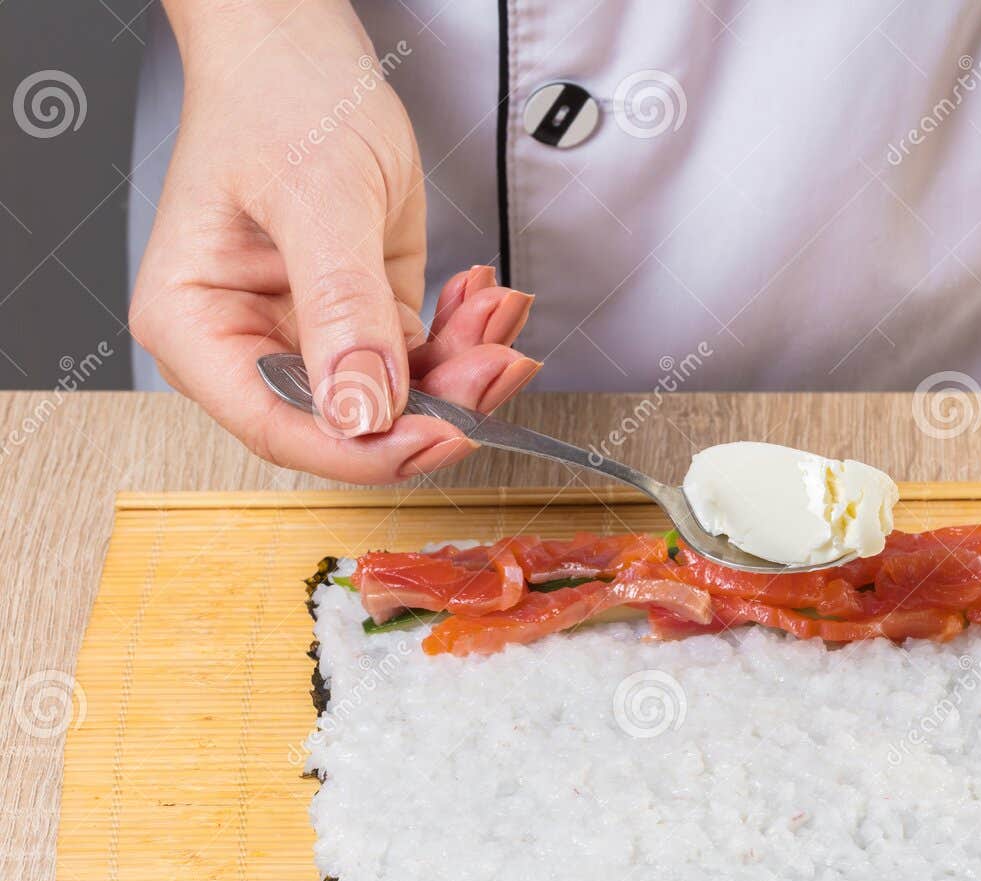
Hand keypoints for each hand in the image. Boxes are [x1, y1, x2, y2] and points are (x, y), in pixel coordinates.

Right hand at [130, 2, 537, 481]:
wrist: (307, 46)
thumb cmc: (281, 97)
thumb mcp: (319, 199)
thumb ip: (342, 308)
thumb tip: (362, 411)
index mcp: (197, 327)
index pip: (280, 427)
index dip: (364, 450)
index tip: (440, 438)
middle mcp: (250, 342)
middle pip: (351, 423)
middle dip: (437, 402)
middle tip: (498, 364)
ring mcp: (313, 335)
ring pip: (402, 397)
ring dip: (465, 367)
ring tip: (498, 314)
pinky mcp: (365, 318)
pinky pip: (425, 357)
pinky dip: (466, 337)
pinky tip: (484, 297)